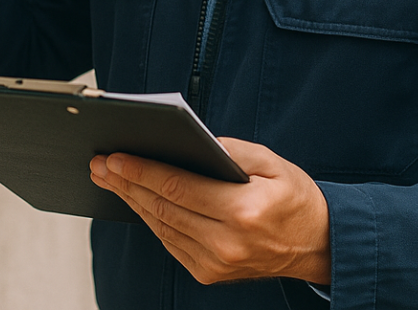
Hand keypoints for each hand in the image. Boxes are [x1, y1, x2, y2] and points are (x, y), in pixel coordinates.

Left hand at [89, 138, 330, 285]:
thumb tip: (189, 142)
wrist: (318, 244)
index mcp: (242, 212)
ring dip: (132, 201)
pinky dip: (150, 220)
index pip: (178, 188)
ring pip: (161, 227)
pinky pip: (170, 242)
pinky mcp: (210, 274)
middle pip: (162, 208)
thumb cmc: (293, 196)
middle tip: (99, 164)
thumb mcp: (269, 161)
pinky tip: (136, 200)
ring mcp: (216, 264)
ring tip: (109, 178)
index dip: (142, 171)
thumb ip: (228, 149)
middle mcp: (225, 243)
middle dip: (127, 183)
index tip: (114, 157)